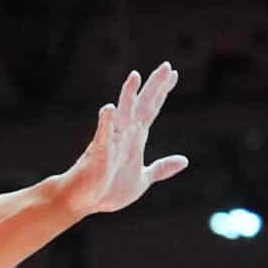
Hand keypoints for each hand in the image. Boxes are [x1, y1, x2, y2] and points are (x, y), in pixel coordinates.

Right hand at [58, 63, 188, 215]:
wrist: (82, 201)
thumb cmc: (108, 188)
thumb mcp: (143, 179)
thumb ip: (161, 168)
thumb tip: (184, 160)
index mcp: (135, 138)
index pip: (151, 109)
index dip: (162, 92)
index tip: (173, 74)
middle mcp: (124, 134)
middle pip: (141, 106)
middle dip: (154, 87)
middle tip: (167, 66)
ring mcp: (110, 142)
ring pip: (121, 115)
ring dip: (128, 97)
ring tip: (135, 77)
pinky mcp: (98, 154)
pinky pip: (102, 136)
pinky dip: (106, 122)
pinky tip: (109, 108)